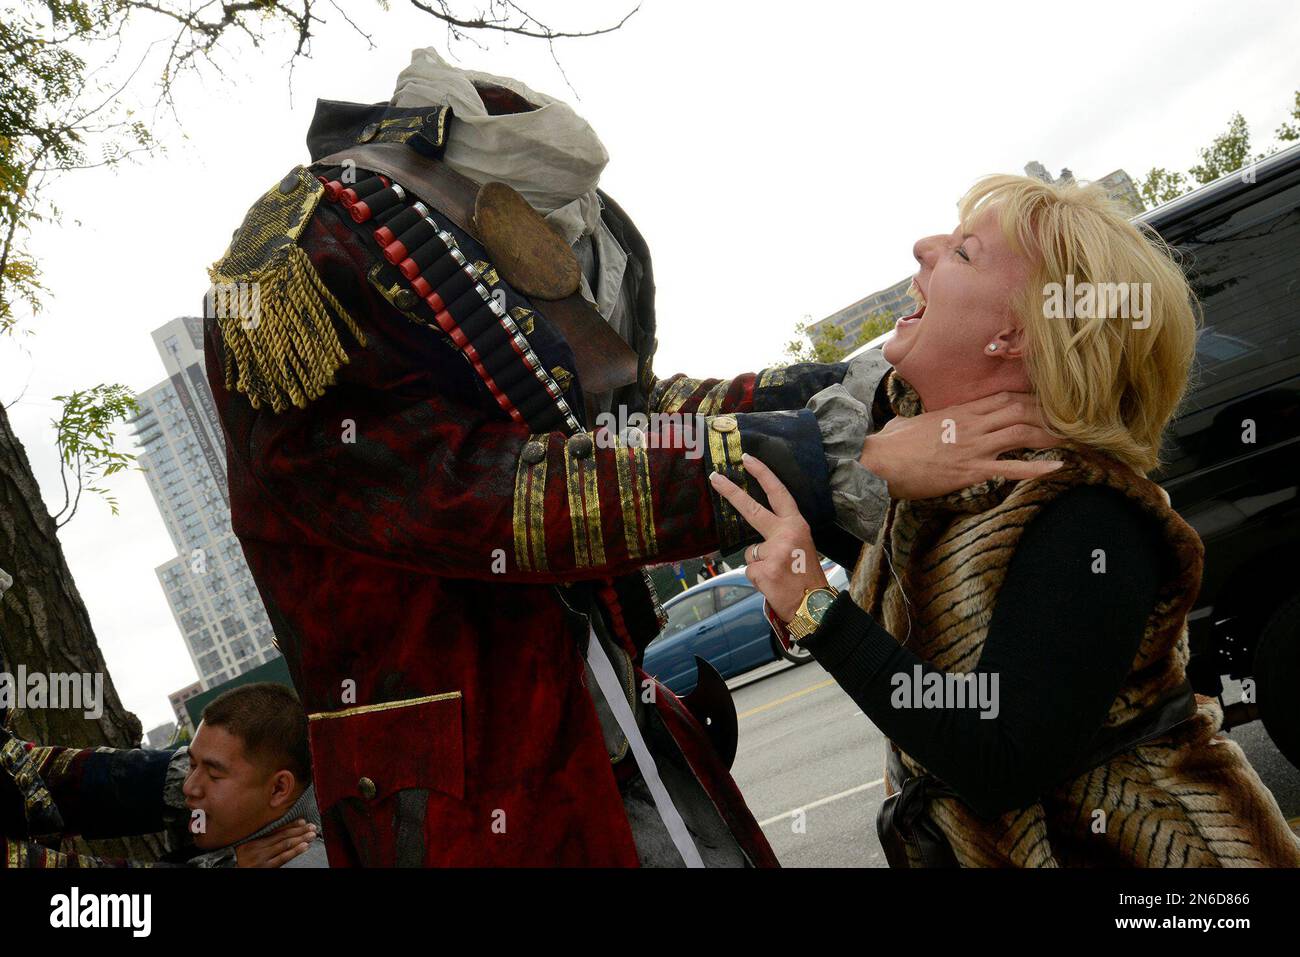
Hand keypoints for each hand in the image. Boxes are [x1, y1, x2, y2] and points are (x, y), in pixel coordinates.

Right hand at [234, 819, 317, 867]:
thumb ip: (261, 837)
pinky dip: (295, 851)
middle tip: (312, 826)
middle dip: (299, 830)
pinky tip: (304, 846)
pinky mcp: (266, 867)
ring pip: (285, 845)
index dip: (291, 824)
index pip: (276, 829)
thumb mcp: (247, 845)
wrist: (232, 871)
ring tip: (312, 835)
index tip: (302, 821)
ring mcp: (262, 857)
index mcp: (253, 838)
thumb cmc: (242, 859)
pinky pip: (283, 858)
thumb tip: (282, 829)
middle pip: (283, 835)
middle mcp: (257, 846)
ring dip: (301, 838)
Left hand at [708, 452, 828, 621]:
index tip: (747, 459)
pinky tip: (772, 584)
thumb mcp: (802, 547)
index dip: (763, 474)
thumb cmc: (807, 577)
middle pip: (752, 510)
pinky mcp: (761, 570)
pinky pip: (749, 570)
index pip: (778, 493)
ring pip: (750, 552)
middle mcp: (785, 534)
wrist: (813, 606)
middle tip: (714, 477)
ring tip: (777, 575)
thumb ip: (781, 536)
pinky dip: (758, 579)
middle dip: (731, 492)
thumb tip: (756, 541)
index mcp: (796, 525)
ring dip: (759, 564)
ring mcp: (772, 552)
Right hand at [859, 391, 1062, 499]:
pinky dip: (1038, 467)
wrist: (879, 461)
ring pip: (1022, 432)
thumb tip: (915, 422)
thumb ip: (926, 420)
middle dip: (1049, 414)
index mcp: (960, 411)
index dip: (1031, 399)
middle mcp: (972, 424)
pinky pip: (1012, 467)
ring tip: (1074, 439)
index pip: (1004, 398)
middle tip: (1071, 421)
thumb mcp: (913, 422)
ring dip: (1050, 435)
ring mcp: (973, 446)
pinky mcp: (971, 470)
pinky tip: (1059, 467)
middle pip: (1020, 410)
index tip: (1048, 404)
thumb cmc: (891, 443)